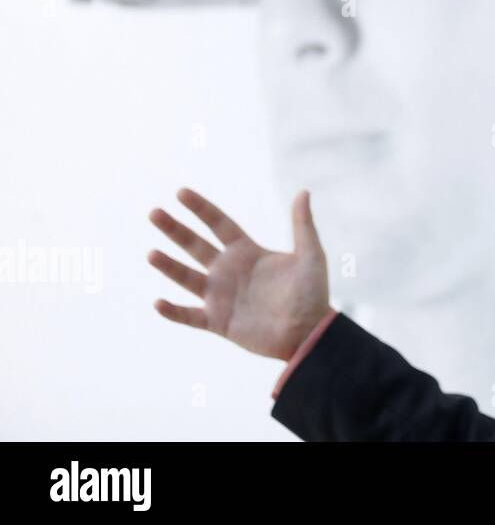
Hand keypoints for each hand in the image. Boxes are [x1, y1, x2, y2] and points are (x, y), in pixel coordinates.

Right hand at [147, 188, 329, 360]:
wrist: (309, 333)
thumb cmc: (313, 293)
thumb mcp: (310, 255)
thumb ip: (303, 224)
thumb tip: (303, 191)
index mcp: (247, 252)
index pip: (219, 224)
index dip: (200, 208)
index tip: (180, 192)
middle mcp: (229, 271)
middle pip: (195, 245)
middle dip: (174, 230)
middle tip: (154, 212)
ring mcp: (221, 296)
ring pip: (187, 278)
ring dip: (169, 266)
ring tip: (151, 253)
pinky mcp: (218, 321)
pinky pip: (189, 316)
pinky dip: (173, 312)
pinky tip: (158, 302)